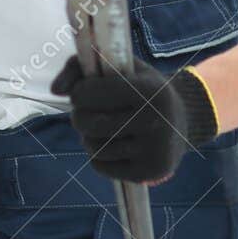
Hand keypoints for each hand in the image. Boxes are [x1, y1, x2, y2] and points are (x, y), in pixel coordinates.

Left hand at [51, 57, 218, 181]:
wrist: (183, 118)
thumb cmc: (140, 86)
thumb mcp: (118, 66)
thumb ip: (80, 66)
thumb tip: (55, 90)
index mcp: (148, 90)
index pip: (87, 94)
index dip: (78, 92)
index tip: (85, 91)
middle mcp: (154, 121)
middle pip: (87, 123)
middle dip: (79, 116)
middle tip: (88, 111)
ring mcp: (154, 150)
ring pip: (93, 147)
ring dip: (89, 137)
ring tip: (104, 127)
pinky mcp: (149, 172)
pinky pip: (101, 166)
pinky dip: (99, 155)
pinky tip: (114, 144)